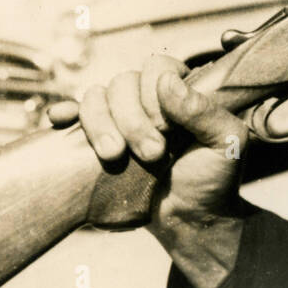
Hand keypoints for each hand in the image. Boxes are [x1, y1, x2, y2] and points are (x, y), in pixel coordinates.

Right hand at [48, 54, 248, 231]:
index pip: (156, 67)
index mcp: (180, 91)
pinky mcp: (99, 138)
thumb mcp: (226, 142)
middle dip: (133, 121)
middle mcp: (148, 98)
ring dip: (101, 125)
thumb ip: (203, 110)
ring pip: (96, 97)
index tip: (168, 131)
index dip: (155, 95)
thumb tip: (166, 81)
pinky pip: (74, 114)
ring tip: (114, 157)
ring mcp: (120, 117)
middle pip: (122, 83)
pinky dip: (65, 112)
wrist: (190, 220)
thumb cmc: (214, 179)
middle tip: (153, 154)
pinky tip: (61, 121)